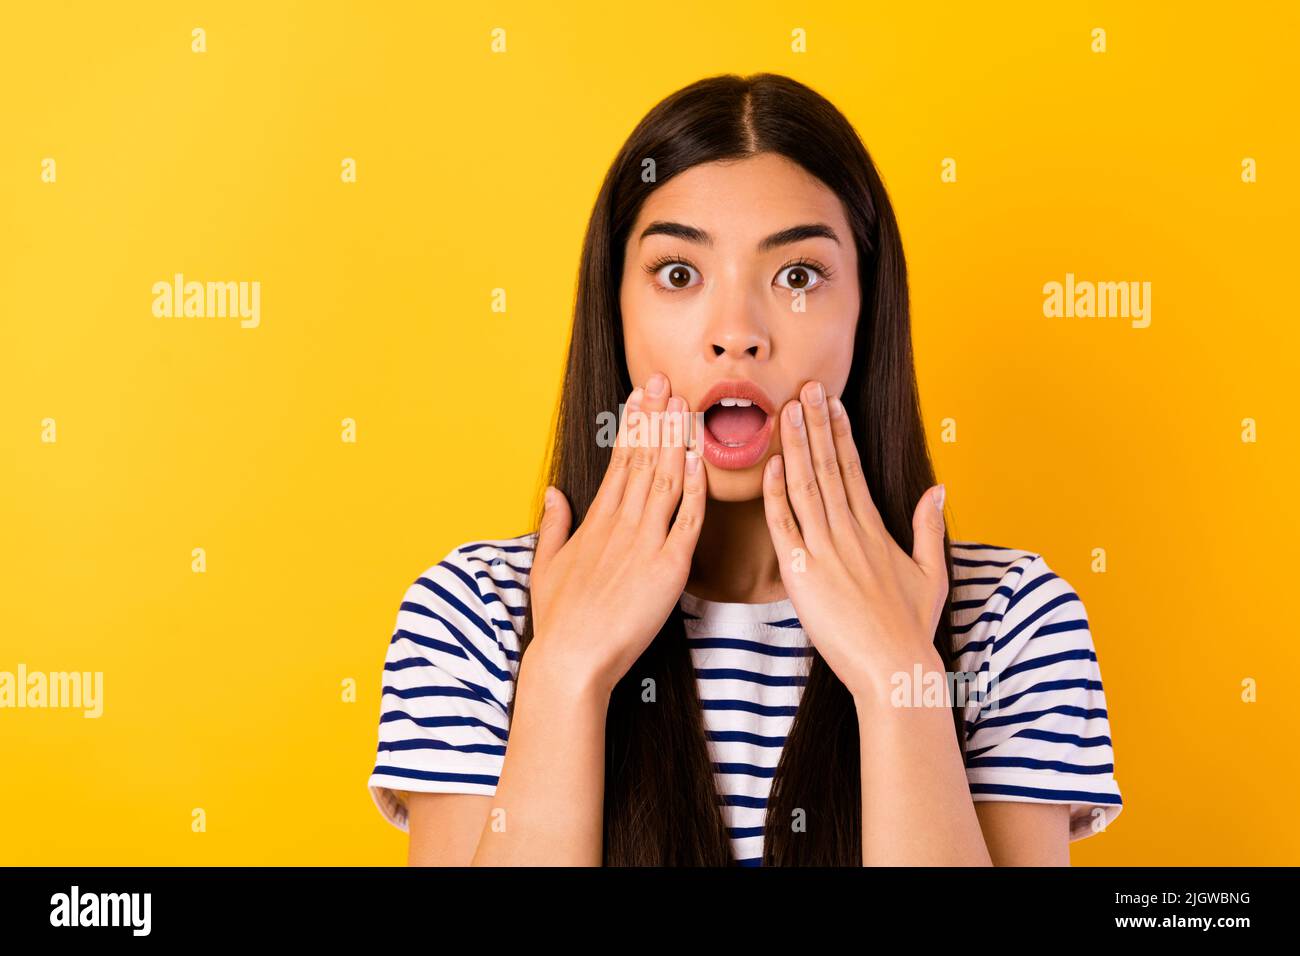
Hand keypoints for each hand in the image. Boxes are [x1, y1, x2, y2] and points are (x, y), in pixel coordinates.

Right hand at [530, 371, 705, 696]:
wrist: (571, 659)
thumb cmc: (559, 620)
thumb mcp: (546, 566)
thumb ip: (554, 525)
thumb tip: (554, 493)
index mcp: (595, 521)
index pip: (619, 461)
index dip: (633, 425)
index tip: (641, 395)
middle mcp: (621, 524)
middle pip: (643, 460)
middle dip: (655, 417)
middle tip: (666, 380)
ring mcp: (645, 543)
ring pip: (666, 480)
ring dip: (676, 440)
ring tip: (685, 404)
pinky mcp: (668, 568)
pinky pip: (686, 521)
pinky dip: (695, 489)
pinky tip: (699, 459)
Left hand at [761, 380, 948, 703]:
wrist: (895, 668)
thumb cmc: (910, 628)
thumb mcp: (930, 573)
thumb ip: (928, 527)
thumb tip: (938, 489)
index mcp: (875, 530)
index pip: (853, 470)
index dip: (840, 434)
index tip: (831, 403)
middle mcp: (849, 533)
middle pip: (828, 467)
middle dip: (815, 425)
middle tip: (806, 387)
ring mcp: (825, 551)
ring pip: (806, 487)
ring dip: (795, 446)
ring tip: (786, 410)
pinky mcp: (803, 574)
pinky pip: (784, 526)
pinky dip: (775, 494)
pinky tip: (771, 465)